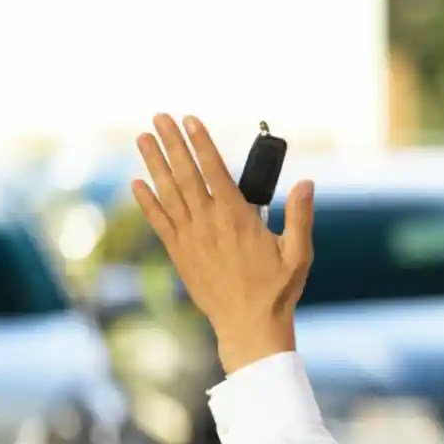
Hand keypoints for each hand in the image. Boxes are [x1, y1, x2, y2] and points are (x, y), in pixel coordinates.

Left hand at [132, 113, 314, 373]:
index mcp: (237, 219)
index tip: (190, 120)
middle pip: (185, 175)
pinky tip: (137, 182)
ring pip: (168, 193)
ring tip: (143, 137)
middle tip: (160, 116)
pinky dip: (147, 201)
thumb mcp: (299, 253)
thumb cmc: (277, 290)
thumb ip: (301, 216)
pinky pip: (159, 222)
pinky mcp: (180, 255)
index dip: (201, 143)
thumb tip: (306, 183)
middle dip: (172, 143)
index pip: (214, 171)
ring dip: (154, 163)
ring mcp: (190, 239)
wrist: (248, 327)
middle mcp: (208, 225)